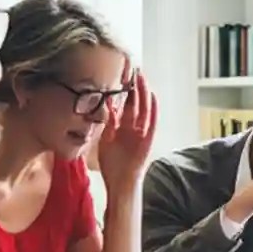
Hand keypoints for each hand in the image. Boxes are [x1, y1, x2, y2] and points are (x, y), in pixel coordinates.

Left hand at [97, 70, 156, 191]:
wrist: (121, 182)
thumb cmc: (112, 165)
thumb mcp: (104, 141)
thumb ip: (104, 124)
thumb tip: (99, 108)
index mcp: (121, 127)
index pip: (122, 104)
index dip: (121, 90)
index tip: (118, 74)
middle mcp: (132, 127)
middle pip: (134, 102)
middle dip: (133, 86)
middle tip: (132, 69)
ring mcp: (141, 132)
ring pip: (143, 108)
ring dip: (143, 93)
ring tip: (141, 77)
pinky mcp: (148, 139)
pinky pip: (151, 121)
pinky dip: (153, 109)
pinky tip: (152, 97)